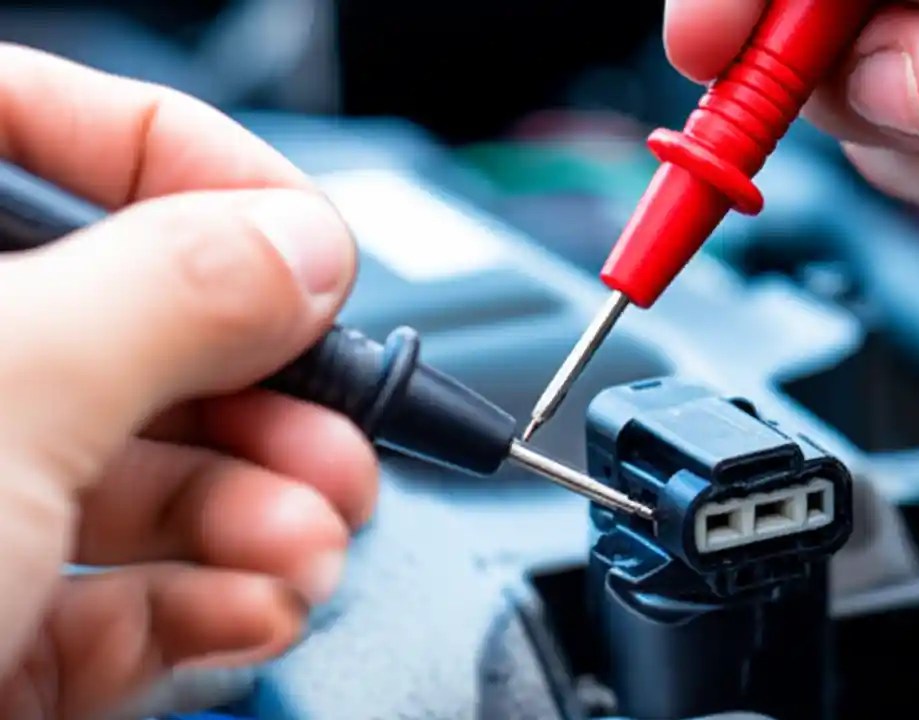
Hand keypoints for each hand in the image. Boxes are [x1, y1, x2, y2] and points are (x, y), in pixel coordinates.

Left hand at [0, 45, 376, 717]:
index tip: (303, 250)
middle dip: (261, 394)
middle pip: (130, 328)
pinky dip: (212, 603)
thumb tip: (296, 246)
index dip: (195, 172)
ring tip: (311, 545)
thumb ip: (171, 291)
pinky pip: (121, 596)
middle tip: (337, 426)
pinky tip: (258, 607)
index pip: (37, 127)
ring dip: (260, 514)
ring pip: (144, 476)